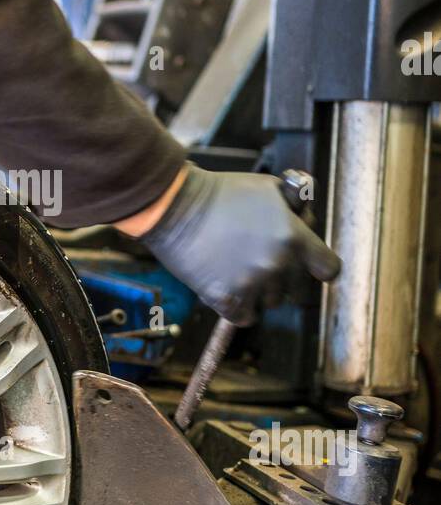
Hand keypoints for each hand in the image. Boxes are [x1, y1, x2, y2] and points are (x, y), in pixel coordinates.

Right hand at [138, 165, 340, 325]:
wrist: (176, 206)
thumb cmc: (222, 192)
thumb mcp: (267, 187)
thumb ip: (294, 205)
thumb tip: (307, 214)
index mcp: (293, 237)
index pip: (328, 268)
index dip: (318, 265)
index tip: (308, 264)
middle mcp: (277, 264)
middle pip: (297, 289)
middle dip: (284, 275)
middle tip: (259, 258)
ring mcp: (251, 284)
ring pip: (271, 302)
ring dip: (260, 290)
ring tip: (238, 267)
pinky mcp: (225, 299)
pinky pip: (246, 316)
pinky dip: (239, 307)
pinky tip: (228, 285)